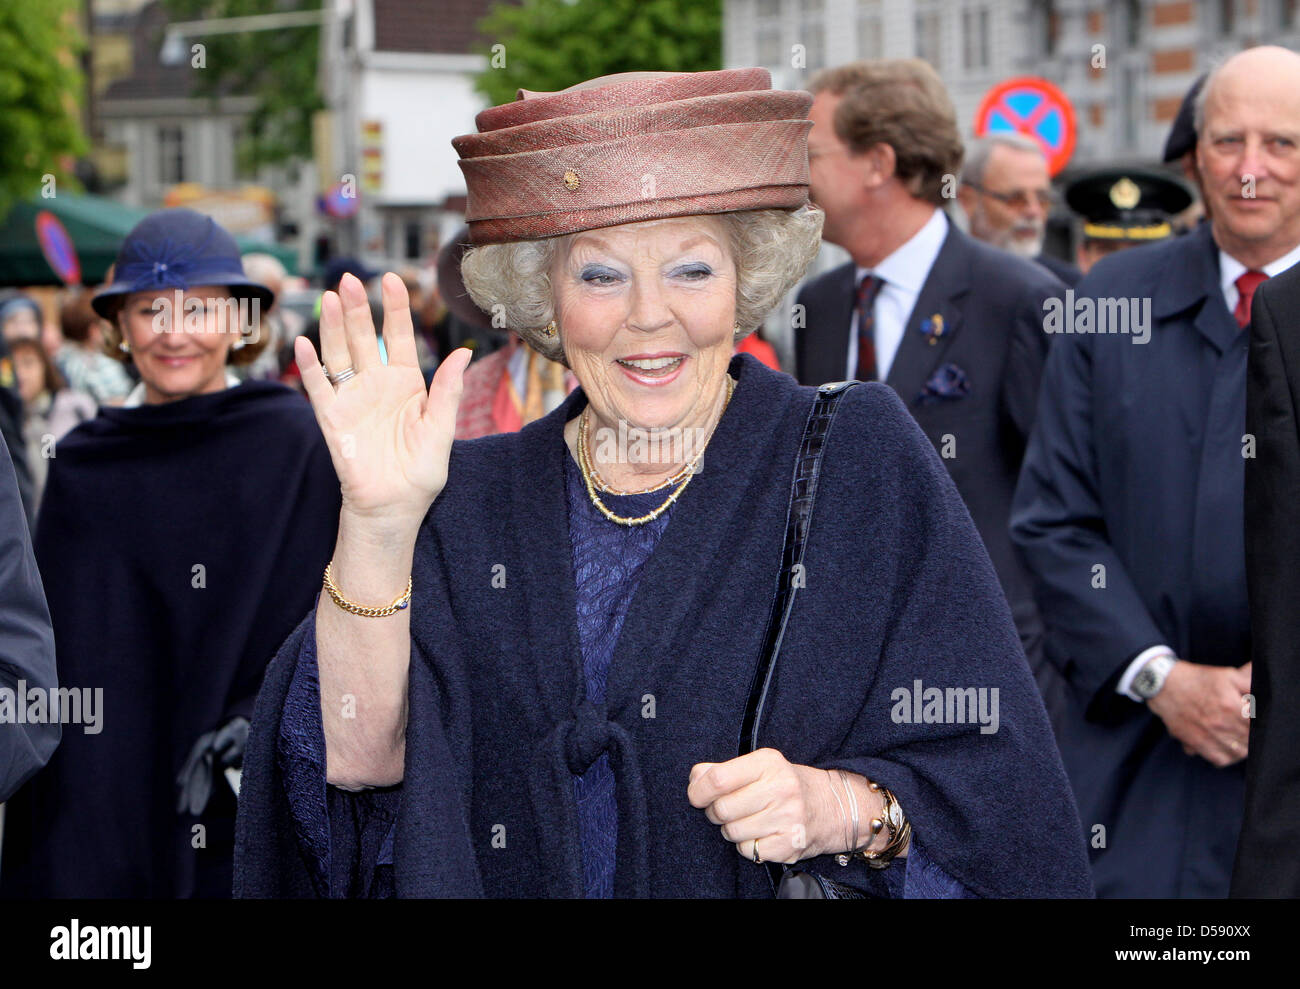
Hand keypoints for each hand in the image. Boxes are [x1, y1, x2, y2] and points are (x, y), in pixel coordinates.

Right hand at [296, 273, 470, 531]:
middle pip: (363, 337)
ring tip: (329, 299)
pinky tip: (302, 344)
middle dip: (357, 308)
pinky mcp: (333, 419)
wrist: (394, 506)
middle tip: (350, 280)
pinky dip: (309, 367)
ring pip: (339, 354)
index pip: (398, 336)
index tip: (392, 279)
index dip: (395, 308)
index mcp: (407, 383)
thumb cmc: (421, 472)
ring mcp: (353, 399)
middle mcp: (377, 385)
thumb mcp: (441, 429)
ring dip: (332, 327)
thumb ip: (448, 390)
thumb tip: (463, 352)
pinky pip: (318, 388)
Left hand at [688, 748, 840, 863]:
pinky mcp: (790, 845)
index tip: (696, 796)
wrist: (832, 806)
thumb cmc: (785, 784)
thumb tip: (696, 779)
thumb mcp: (759, 766)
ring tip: (748, 820)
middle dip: (716, 812)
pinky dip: (747, 845)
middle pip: (722, 809)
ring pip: (732, 832)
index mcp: (768, 763)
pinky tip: (761, 833)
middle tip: (727, 809)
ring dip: (732, 830)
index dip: (698, 791)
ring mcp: (787, 818)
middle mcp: (780, 789)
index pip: (718, 779)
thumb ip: (723, 769)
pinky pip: (747, 850)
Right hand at [1149, 661, 1251, 766]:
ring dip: (1243, 747)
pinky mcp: (1196, 744)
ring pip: (1238, 753)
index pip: (1258, 724)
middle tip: (1248, 726)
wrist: (1163, 686)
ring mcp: (1208, 736)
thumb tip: (1263, 687)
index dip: (1260, 722)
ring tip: (1240, 737)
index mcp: (1231, 706)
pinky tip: (1227, 747)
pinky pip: (1220, 759)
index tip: (1254, 717)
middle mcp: (1220, 724)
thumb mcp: (1226, 674)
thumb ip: (1249, 681)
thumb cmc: (1196, 679)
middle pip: (1250, 740)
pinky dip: (1227, 756)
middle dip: (1253, 734)